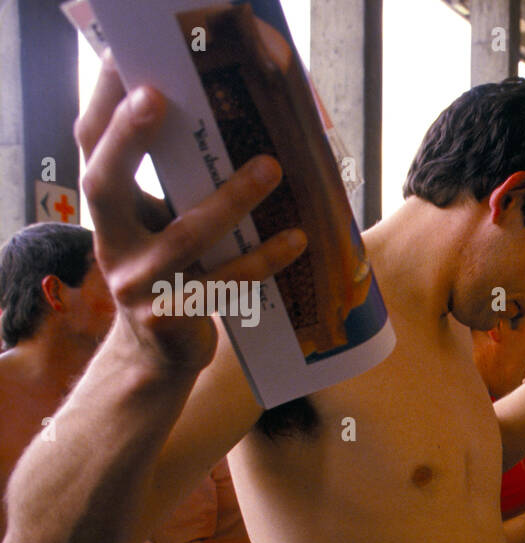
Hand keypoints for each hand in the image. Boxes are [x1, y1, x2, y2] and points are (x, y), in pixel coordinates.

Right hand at [76, 62, 306, 372]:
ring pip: (185, 235)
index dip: (104, 111)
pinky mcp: (172, 317)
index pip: (90, 150)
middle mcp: (111, 244)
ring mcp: (138, 285)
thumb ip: (174, 185)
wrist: (159, 354)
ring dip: (232, 199)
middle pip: (105, 185)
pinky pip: (224, 283)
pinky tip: (296, 239)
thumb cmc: (170, 272)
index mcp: (108, 214)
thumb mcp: (159, 227)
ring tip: (272, 169)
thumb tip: (226, 124)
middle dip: (129, 139)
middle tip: (160, 97)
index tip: (125, 68)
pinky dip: (263, 260)